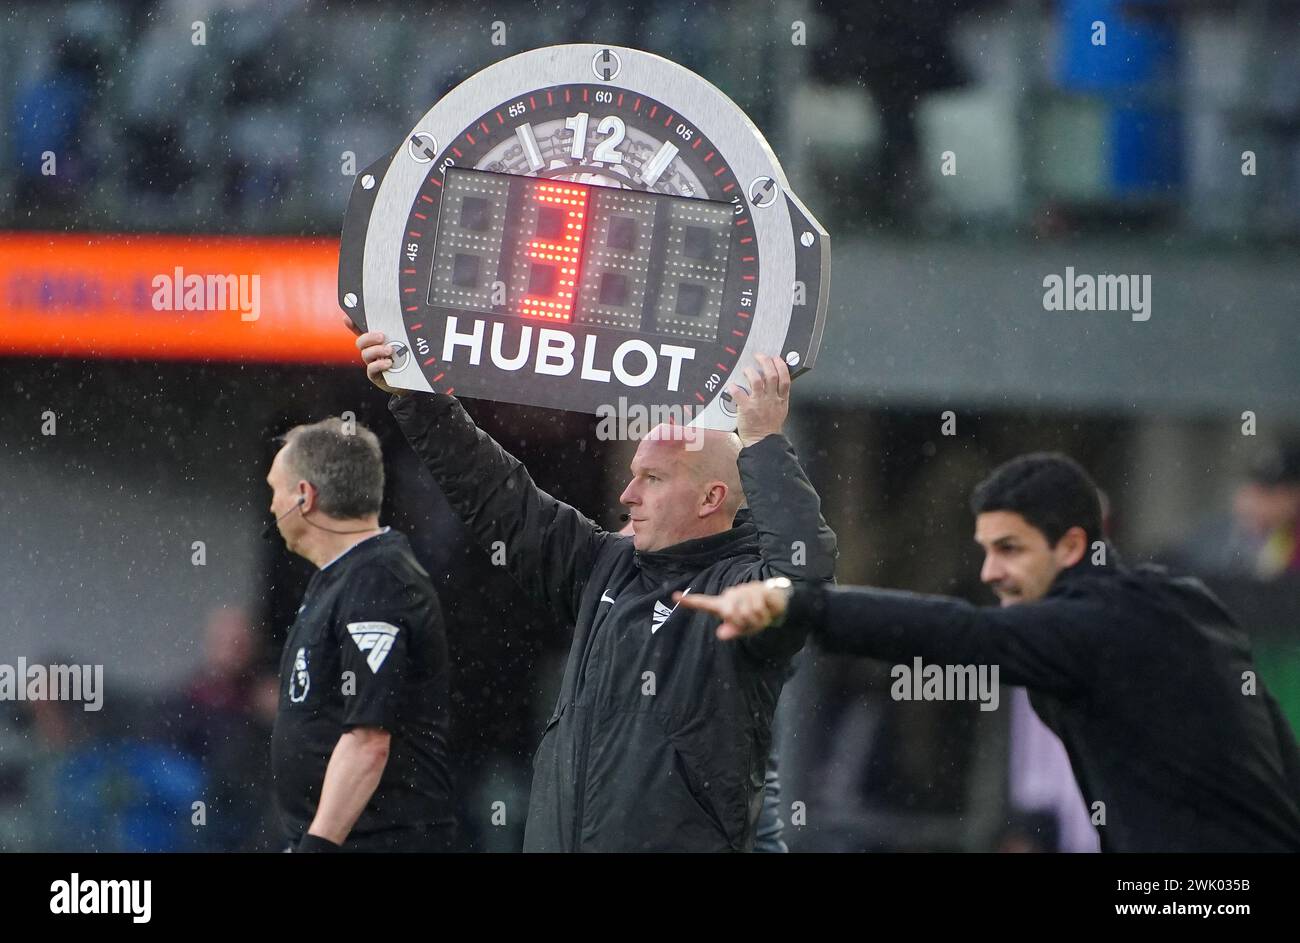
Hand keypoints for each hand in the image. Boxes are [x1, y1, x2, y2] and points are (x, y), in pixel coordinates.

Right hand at [345, 315, 404, 395]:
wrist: (413, 379)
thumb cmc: (408, 358)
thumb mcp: (406, 342)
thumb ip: (401, 332)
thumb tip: (407, 316)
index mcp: (378, 341)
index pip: (361, 330)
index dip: (353, 324)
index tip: (347, 318)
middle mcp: (372, 351)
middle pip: (361, 342)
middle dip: (369, 337)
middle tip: (381, 337)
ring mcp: (373, 363)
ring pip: (366, 354)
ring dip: (376, 350)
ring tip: (389, 350)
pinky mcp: (376, 375)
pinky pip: (371, 369)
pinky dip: (379, 364)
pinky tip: (389, 363)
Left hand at [674, 580, 789, 640]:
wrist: (776, 604)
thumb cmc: (756, 616)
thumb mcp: (744, 628)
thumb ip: (732, 631)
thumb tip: (720, 634)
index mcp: (724, 605)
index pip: (703, 603)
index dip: (689, 601)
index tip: (674, 597)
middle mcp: (730, 595)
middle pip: (729, 614)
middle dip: (742, 622)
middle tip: (751, 622)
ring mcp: (743, 590)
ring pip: (744, 612)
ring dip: (755, 619)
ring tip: (759, 615)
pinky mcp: (756, 588)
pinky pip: (756, 608)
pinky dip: (762, 614)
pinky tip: (765, 609)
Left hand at [731, 353, 789, 446]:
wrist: (763, 441)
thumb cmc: (770, 426)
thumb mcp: (780, 409)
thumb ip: (778, 395)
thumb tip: (774, 381)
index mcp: (781, 399)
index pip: (785, 378)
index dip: (781, 366)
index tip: (776, 358)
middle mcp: (771, 399)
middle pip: (772, 375)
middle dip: (765, 362)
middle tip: (759, 356)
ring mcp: (759, 403)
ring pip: (757, 381)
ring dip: (751, 372)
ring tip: (747, 369)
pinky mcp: (746, 408)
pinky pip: (739, 394)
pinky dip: (734, 388)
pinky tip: (731, 386)